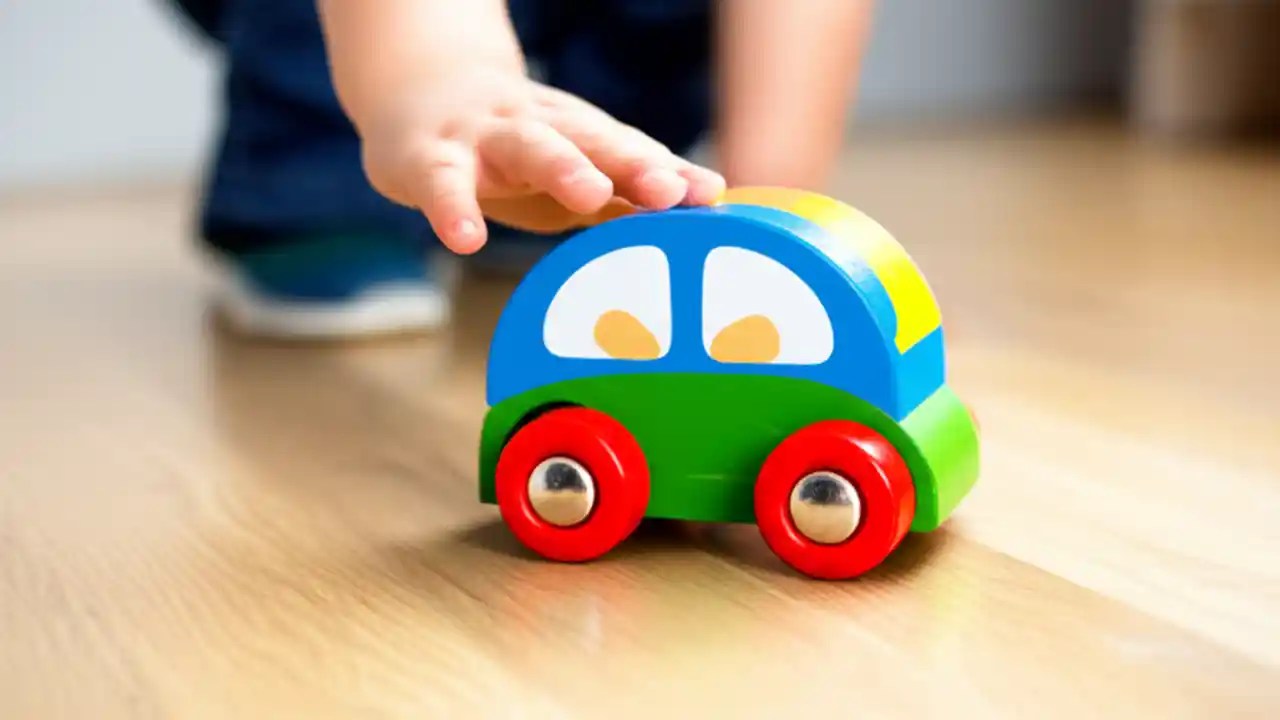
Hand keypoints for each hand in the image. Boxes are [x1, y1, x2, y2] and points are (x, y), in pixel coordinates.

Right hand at [359, 67, 724, 253]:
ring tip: (590, 194)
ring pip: (527, 144)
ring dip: (561, 165)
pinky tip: (466, 239)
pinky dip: (454, 209)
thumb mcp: (574, 170)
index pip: (630, 152)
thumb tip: (707, 216)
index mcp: (578, 134)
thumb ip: (630, 195)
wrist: (416, 94)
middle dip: (632, 163)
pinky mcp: (429, 158)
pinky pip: (443, 183)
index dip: (670, 173)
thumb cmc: (513, 152)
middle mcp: (540, 127)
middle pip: (591, 139)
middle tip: (669, 191)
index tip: (710, 197)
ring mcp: (485, 138)